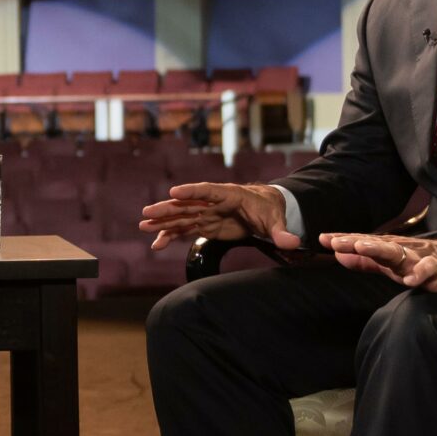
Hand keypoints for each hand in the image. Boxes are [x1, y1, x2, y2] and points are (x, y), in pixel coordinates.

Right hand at [138, 183, 302, 253]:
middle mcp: (213, 203)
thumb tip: (293, 242)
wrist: (266, 211)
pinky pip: (184, 230)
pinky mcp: (205, 225)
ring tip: (143, 226)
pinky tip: (157, 244)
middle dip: (167, 208)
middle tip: (147, 212)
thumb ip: (281, 232)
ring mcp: (207, 214)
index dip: (191, 192)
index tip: (174, 192)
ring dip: (162, 222)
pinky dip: (170, 236)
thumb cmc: (270, 210)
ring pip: (181, 217)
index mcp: (229, 195)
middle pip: (187, 204)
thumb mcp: (276, 221)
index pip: (208, 191)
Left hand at [322, 232, 436, 293]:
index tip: (323, 239)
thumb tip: (338, 256)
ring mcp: (418, 258)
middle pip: (375, 245)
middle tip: (336, 242)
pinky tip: (410, 279)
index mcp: (388, 250)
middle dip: (355, 242)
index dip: (343, 241)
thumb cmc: (419, 262)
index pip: (363, 243)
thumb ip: (364, 261)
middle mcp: (400, 251)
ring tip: (361, 247)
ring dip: (379, 249)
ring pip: (397, 252)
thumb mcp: (388, 263)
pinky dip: (419, 273)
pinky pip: (428, 270)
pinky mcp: (436, 270)